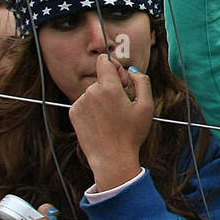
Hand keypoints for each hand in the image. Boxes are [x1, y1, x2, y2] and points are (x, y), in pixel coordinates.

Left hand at [69, 55, 151, 190]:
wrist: (112, 158)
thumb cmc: (131, 134)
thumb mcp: (146, 106)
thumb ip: (142, 81)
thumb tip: (131, 71)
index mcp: (108, 87)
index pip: (104, 60)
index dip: (115, 67)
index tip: (122, 82)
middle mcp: (90, 92)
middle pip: (101, 79)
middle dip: (112, 87)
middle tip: (122, 108)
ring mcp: (80, 102)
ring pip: (93, 92)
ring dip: (102, 100)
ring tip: (111, 119)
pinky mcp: (73, 113)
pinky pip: (85, 103)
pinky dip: (93, 109)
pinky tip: (101, 123)